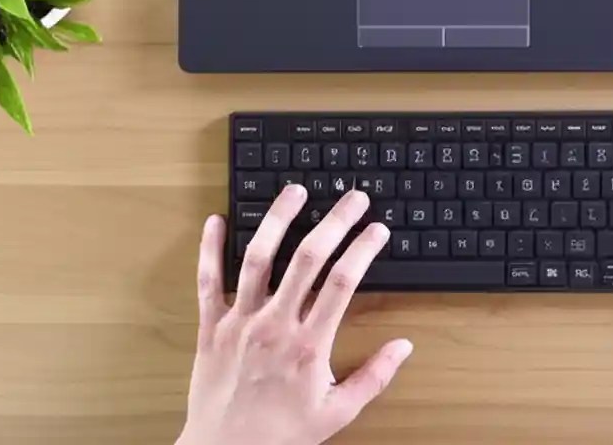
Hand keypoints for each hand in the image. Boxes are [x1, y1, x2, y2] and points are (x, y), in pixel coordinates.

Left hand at [178, 186, 411, 444]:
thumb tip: (404, 347)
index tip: (377, 230)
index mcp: (309, 345)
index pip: (343, 282)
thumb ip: (374, 377)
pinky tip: (216, 221)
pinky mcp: (210, 328)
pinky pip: (208, 281)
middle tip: (352, 197)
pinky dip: (210, 249)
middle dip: (334, 221)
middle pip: (308, 259)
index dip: (363, 249)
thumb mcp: (338, 413)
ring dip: (277, 220)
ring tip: (294, 192)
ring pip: (258, 259)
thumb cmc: (280, 437)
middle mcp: (275, 325)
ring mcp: (240, 323)